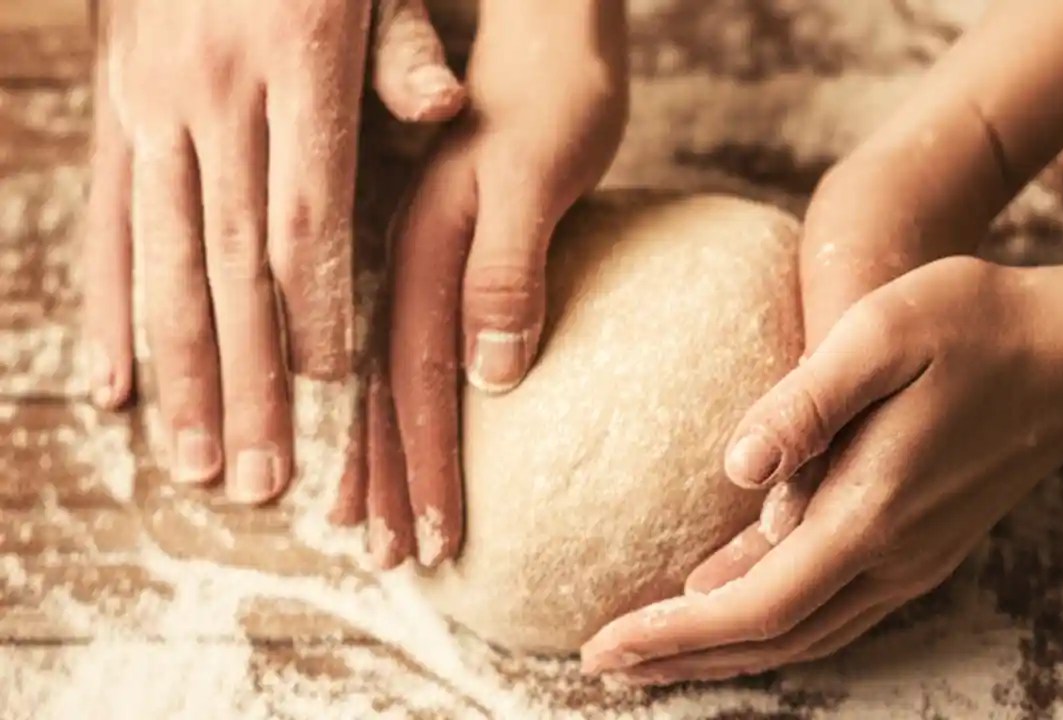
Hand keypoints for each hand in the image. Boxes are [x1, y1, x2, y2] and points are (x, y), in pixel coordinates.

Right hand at [81, 0, 462, 502]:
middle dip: (247, 377)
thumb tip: (444, 108)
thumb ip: (404, 46)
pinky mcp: (112, 106)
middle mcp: (205, 90)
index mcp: (291, 61)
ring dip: (178, 371)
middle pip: (231, 262)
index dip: (314, 309)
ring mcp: (146, 100)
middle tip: (263, 476)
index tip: (330, 388)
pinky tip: (115, 388)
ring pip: (161, 259)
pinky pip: (104, 223)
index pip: (303, 215)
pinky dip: (109, 311)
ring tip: (196, 461)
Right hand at [385, 0, 627, 565]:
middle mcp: (402, 254)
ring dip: (373, 452)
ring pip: (374, 371)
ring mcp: (404, 250)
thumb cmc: (560, 88)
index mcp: (427, 245)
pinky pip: (387, 335)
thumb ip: (508, 263)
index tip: (432, 540)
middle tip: (392, 561)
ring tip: (363, 524)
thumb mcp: (542, 168)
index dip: (424, 463)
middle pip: (383, 390)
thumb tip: (489, 372)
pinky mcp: (425, 243)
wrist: (547, 21)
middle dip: (387, 479)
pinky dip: (379, 398)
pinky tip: (379, 427)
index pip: (418, 379)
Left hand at [580, 256, 1062, 682]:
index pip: (754, 605)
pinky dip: (771, 625)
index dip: (674, 634)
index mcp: (870, 511)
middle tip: (603, 663)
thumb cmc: (977, 326)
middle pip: (771, 638)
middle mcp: (892, 556)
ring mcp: (912, 559)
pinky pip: (832, 610)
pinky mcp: (921, 546)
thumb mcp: (883, 331)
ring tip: (654, 652)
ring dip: (723, 649)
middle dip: (681, 658)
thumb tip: (736, 468)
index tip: (603, 646)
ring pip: (804, 635)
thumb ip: (807, 401)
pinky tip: (736, 606)